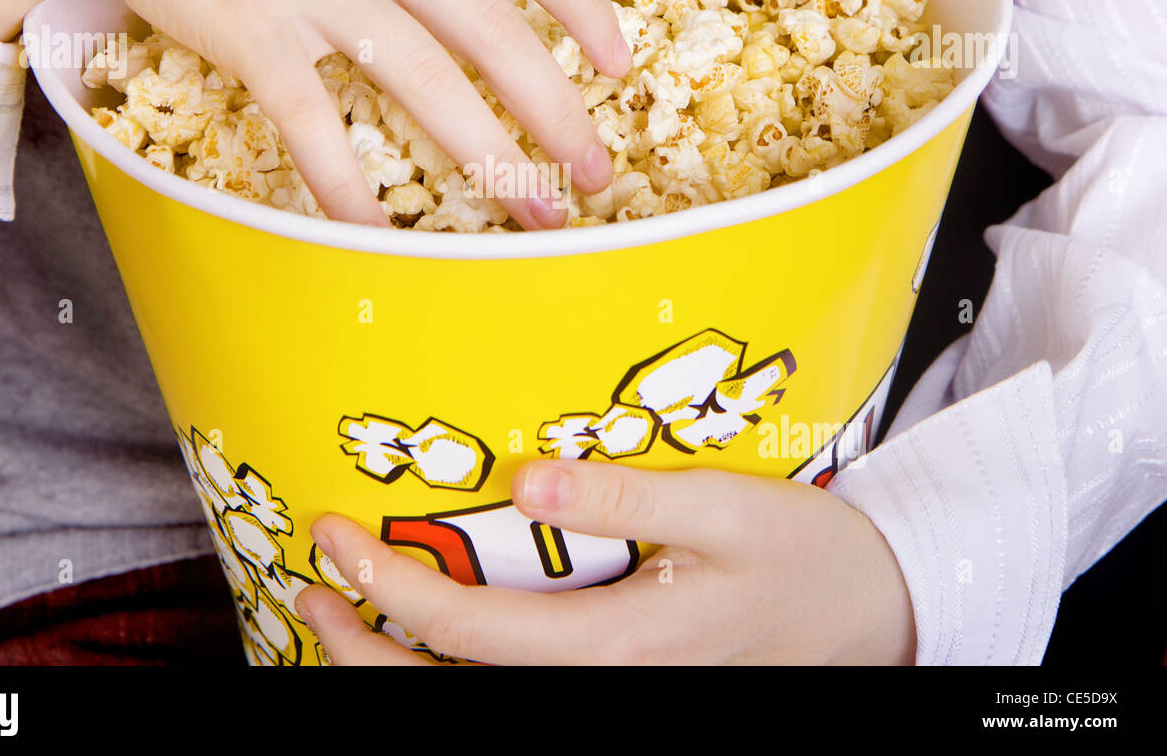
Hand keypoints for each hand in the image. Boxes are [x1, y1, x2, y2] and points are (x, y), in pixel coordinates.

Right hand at [0, 0, 627, 227]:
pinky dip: (349, 186)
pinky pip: (314, 124)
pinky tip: (374, 233)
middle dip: (556, 114)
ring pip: (424, 84)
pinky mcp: (249, 30)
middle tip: (591, 175)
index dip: (582, 7)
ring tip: (527, 214)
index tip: (617, 62)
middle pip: (492, 35)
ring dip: (487, 160)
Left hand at [295, 458, 916, 664]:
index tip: (336, 538)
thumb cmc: (804, 559)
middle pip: (453, 693)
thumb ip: (623, 496)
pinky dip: (453, 669)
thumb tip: (527, 480)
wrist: (871, 617)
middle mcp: (603, 687)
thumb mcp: (723, 510)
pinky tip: (427, 637)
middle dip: (364, 652)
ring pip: (478, 701)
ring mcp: (611, 694)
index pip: (470, 629)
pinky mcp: (621, 683)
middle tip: (310, 591)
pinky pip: (516, 686)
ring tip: (339, 621)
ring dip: (396, 670)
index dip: (389, 587)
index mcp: (619, 646)